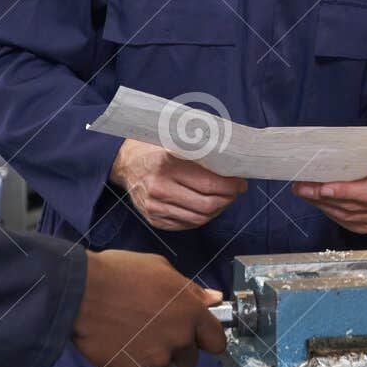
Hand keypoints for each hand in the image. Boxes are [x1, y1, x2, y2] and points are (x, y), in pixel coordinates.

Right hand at [73, 248, 226, 366]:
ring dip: (153, 364)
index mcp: (192, 312)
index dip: (205, 339)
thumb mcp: (161, 269)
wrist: (79, 292)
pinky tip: (119, 357)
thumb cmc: (120, 272)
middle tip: (151, 333)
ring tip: (131, 343)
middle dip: (175, 349)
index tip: (194, 337)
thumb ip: (190, 289)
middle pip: (189, 359)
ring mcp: (157, 361)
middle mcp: (180, 340)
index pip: (216, 341)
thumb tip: (214, 300)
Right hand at [112, 139, 246, 229]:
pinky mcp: (154, 220)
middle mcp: (160, 187)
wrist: (126, 164)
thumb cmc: (156, 149)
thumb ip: (200, 152)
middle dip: (227, 199)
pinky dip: (202, 217)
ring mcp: (155, 207)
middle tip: (235, 191)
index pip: (209, 183)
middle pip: (207, 204)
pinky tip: (207, 207)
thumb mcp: (175, 142)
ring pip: (199, 218)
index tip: (241, 182)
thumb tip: (232, 162)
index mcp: (167, 164)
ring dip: (217, 209)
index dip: (230, 186)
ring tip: (224, 198)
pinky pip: (187, 224)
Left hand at [294, 153, 366, 233]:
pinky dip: (331, 214)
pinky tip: (319, 203)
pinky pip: (349, 224)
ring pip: (347, 216)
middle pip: (352, 205)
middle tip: (302, 188)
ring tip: (305, 194)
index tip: (322, 188)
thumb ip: (348, 155)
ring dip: (323, 205)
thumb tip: (319, 159)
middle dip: (323, 197)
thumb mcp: (366, 147)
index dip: (344, 192)